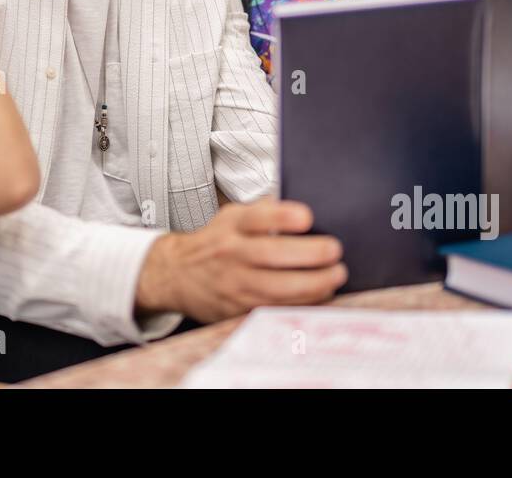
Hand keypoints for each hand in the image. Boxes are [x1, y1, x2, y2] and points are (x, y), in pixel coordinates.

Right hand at [135, 199, 345, 323]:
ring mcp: (234, 284)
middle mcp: (231, 254)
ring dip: (312, 284)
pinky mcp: (238, 310)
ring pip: (276, 288)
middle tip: (335, 252)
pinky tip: (319, 296)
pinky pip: (274, 309)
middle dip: (309, 254)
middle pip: (271, 255)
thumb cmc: (214, 243)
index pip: (256, 218)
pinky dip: (301, 304)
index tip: (307, 217)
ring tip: (335, 276)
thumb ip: (262, 210)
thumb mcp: (230, 216)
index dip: (282, 216)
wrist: (176, 275)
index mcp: (231, 226)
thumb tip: (299, 202)